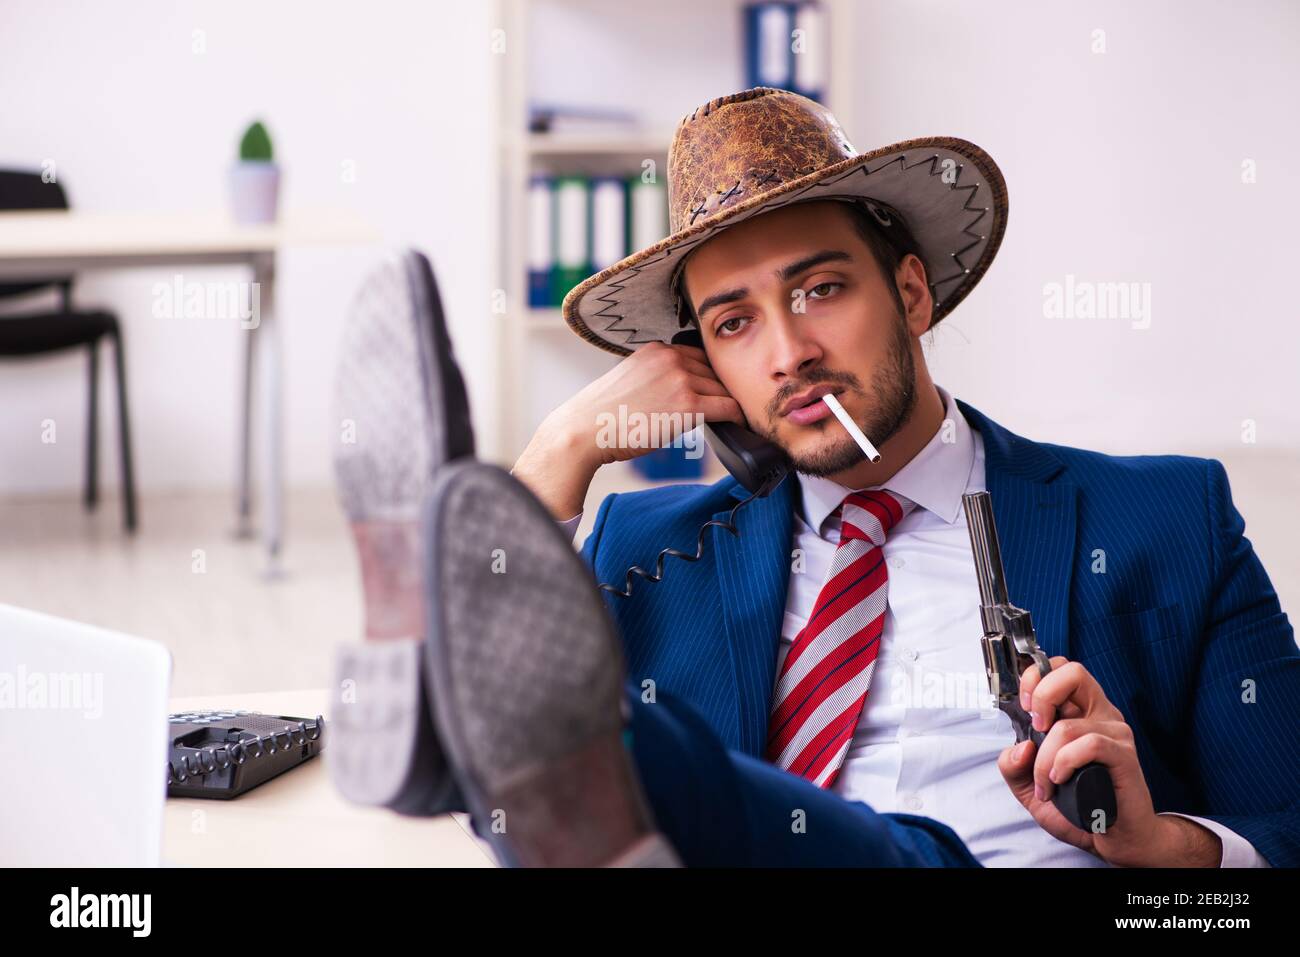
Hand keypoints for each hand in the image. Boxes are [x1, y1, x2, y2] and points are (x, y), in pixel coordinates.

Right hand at [558, 340, 743, 466]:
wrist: (584, 431)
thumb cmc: (604, 415)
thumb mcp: (630, 379)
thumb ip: (658, 375)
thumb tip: (684, 390)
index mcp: (656, 349)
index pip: (698, 358)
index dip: (707, 378)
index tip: (714, 393)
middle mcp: (670, 357)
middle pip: (713, 372)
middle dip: (718, 391)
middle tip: (726, 409)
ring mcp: (680, 378)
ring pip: (722, 389)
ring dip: (727, 405)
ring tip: (732, 418)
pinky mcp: (688, 404)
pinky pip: (728, 406)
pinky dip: (736, 415)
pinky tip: (738, 424)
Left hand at [995, 656, 1220, 866]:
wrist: (1113, 838)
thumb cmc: (1077, 806)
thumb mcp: (1030, 786)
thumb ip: (1013, 765)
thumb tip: (1019, 747)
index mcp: (1080, 711)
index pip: (1061, 668)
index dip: (1035, 677)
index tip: (1024, 706)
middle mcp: (1100, 713)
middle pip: (1073, 671)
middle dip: (1042, 694)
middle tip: (1036, 728)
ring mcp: (1115, 732)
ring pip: (1068, 725)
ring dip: (1045, 760)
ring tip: (1046, 784)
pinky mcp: (1124, 755)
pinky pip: (1088, 744)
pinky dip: (1064, 763)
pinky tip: (1061, 781)